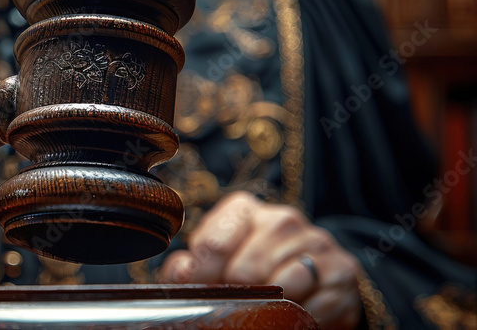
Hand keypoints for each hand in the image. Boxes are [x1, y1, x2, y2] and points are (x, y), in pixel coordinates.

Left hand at [157, 191, 361, 328]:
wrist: (313, 282)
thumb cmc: (251, 271)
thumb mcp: (214, 265)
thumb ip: (187, 268)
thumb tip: (182, 271)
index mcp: (244, 210)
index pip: (213, 243)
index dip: (203, 273)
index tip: (205, 285)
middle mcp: (282, 218)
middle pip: (245, 269)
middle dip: (239, 291)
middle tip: (242, 296)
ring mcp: (316, 241)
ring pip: (283, 283)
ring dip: (273, 301)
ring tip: (271, 298)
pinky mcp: (342, 269)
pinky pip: (313, 303)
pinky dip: (301, 313)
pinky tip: (296, 306)